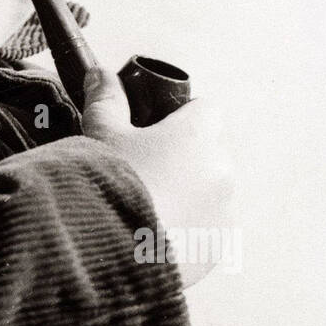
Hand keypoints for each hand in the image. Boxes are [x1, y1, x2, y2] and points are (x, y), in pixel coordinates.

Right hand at [81, 67, 235, 287]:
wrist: (109, 250)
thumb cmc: (110, 184)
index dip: (179, 115)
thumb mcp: (100, 133)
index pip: (205, 108)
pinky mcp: (218, 248)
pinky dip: (188, 228)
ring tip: (147, 207)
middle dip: (182, 157)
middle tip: (143, 170)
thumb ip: (105, 99)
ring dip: (188, 195)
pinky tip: (154, 234)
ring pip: (210, 192)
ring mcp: (224, 212)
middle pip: (208, 151)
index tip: (155, 128)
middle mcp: (221, 170)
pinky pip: (207, 229)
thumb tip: (101, 74)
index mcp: (198, 134)